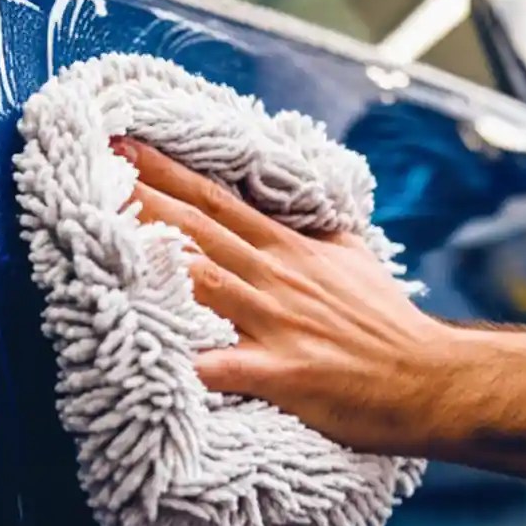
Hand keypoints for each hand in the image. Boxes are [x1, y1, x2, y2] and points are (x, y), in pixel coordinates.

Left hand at [112, 138, 455, 454]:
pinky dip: (189, 361)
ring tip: (104, 241)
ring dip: (153, 260)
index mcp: (289, 249)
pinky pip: (226, 366)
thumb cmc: (387, 323)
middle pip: (200, 230)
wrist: (429, 377)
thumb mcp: (352, 258)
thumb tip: (288, 206)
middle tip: (96, 171)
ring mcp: (279, 322)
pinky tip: (149, 358)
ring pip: (205, 282)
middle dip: (145, 199)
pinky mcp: (284, 372)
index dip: (169, 174)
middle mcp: (277, 276)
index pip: (219, 201)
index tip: (126, 148)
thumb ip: (311, 230)